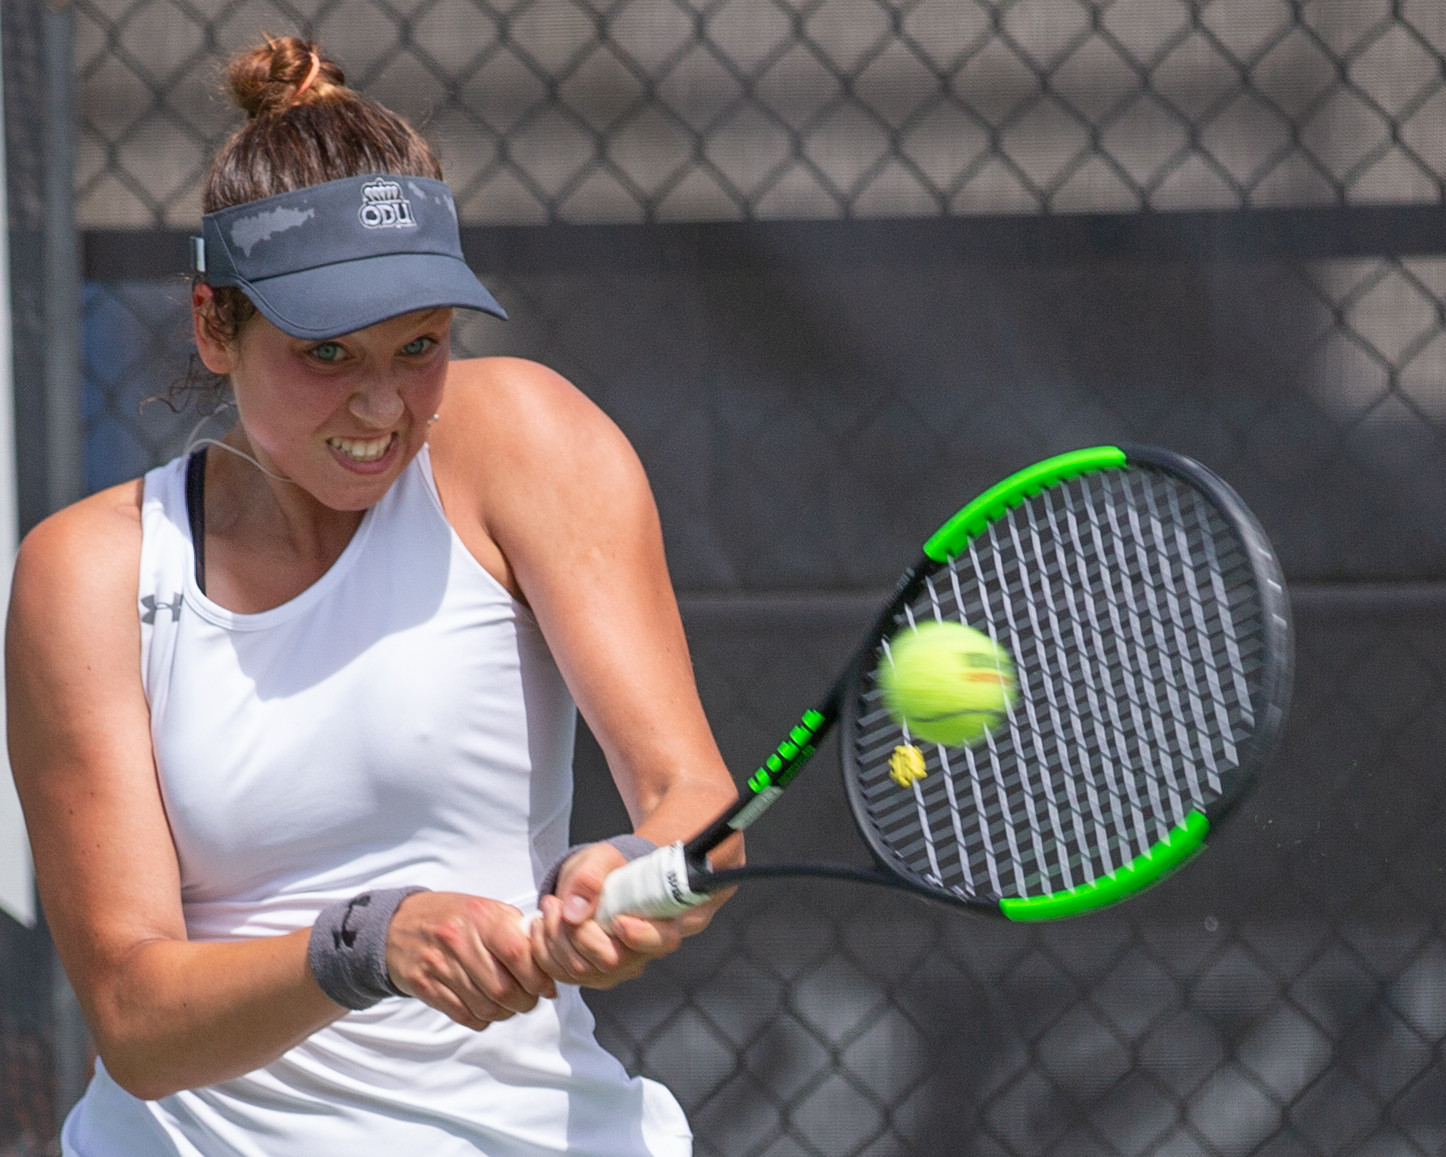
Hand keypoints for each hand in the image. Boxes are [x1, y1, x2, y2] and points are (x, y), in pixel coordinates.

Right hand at [385, 892, 557, 1030]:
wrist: (399, 923)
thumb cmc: (454, 917)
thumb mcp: (486, 909)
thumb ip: (517, 931)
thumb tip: (548, 965)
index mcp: (480, 917)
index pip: (518, 955)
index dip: (537, 978)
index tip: (546, 988)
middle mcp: (458, 940)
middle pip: (503, 988)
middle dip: (524, 1002)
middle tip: (528, 1000)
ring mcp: (438, 965)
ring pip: (485, 1007)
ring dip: (504, 1013)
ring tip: (508, 1005)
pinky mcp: (424, 987)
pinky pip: (462, 1015)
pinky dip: (480, 1020)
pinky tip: (484, 1009)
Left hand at [529, 842, 725, 988]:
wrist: (594, 883)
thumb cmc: (607, 871)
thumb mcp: (600, 859)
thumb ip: (589, 878)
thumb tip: (575, 912)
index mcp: (659, 920)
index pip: (660, 940)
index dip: (640, 935)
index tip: (617, 919)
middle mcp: (640, 952)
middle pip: (610, 961)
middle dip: (574, 932)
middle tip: (556, 902)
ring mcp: (615, 969)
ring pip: (581, 970)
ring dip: (554, 939)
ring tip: (549, 907)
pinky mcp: (590, 975)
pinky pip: (562, 974)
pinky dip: (543, 950)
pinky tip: (543, 926)